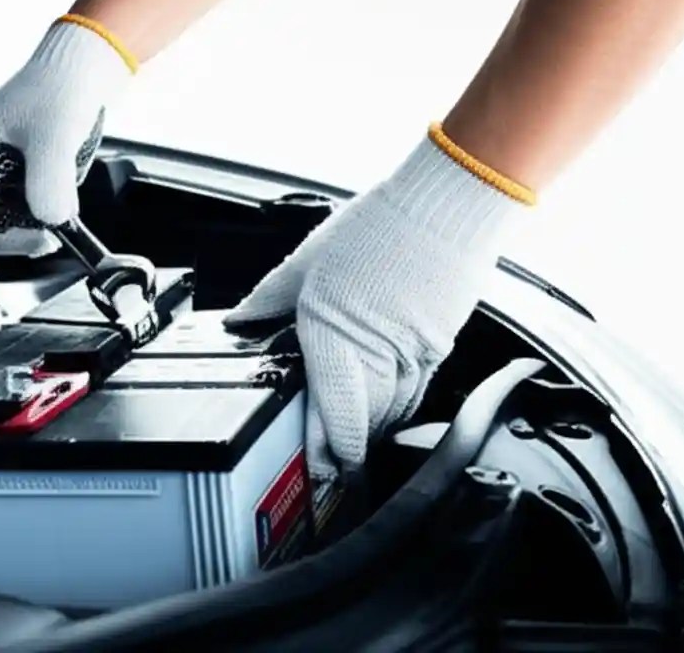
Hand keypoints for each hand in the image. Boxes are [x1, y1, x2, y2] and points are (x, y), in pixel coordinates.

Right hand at [0, 20, 131, 256]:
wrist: (83, 66)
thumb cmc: (60, 88)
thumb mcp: (54, 139)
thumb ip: (49, 182)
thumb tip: (50, 220)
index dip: (7, 239)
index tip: (43, 237)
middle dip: (27, 228)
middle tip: (58, 220)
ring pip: (13, 216)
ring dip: (40, 214)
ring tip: (63, 189)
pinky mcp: (20, 166)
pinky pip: (29, 200)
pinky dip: (49, 201)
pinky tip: (64, 182)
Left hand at [223, 137, 526, 483]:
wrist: (445, 209)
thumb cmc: (376, 230)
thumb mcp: (304, 263)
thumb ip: (268, 301)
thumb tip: (238, 321)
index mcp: (333, 338)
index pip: (332, 419)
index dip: (326, 455)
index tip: (318, 475)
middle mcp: (376, 356)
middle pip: (365, 428)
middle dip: (348, 454)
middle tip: (332, 472)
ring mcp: (413, 356)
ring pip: (393, 416)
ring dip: (373, 432)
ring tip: (354, 443)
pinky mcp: (439, 349)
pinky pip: (417, 393)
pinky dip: (399, 407)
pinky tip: (386, 407)